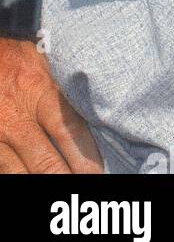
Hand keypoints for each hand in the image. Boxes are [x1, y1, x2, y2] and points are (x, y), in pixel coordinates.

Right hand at [0, 35, 103, 172]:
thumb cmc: (14, 57)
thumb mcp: (44, 59)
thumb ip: (64, 84)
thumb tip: (97, 104)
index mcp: (39, 92)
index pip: (69, 131)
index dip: (85, 155)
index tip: (97, 171)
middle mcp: (16, 117)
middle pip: (45, 160)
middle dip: (65, 176)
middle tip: (85, 184)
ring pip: (19, 171)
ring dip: (38, 181)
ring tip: (62, 185)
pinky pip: (1, 167)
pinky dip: (16, 173)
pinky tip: (28, 176)